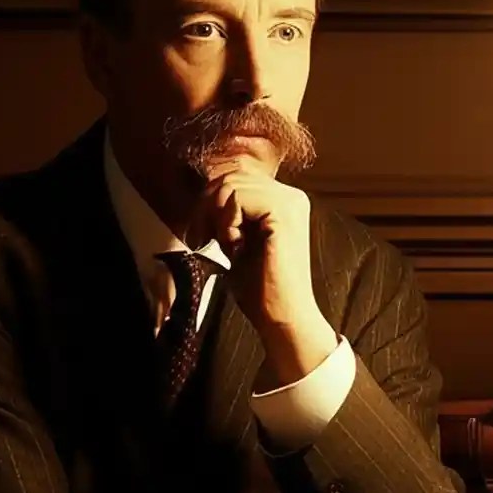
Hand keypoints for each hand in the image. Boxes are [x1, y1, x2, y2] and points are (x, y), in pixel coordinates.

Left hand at [199, 154, 336, 382]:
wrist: (282, 316)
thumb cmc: (261, 288)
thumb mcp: (238, 240)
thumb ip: (229, 215)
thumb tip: (205, 194)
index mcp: (284, 201)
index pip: (236, 178)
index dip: (210, 202)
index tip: (201, 235)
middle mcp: (291, 196)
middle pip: (231, 176)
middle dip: (206, 207)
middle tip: (201, 239)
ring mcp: (290, 202)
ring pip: (232, 183)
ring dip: (215, 215)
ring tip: (221, 243)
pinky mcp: (283, 213)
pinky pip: (238, 197)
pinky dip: (226, 221)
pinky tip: (234, 245)